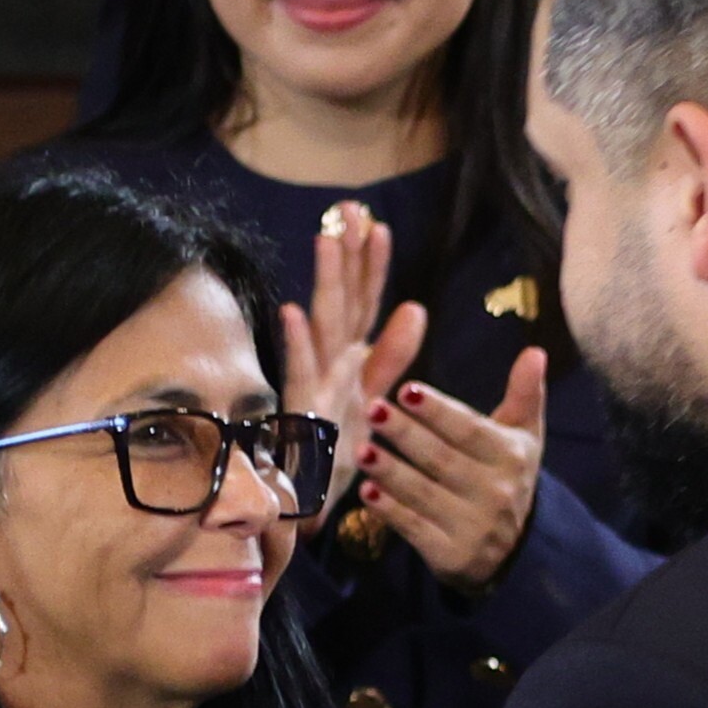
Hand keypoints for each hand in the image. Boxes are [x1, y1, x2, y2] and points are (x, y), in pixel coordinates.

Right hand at [279, 203, 427, 526]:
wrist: (308, 498)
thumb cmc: (339, 446)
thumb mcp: (376, 394)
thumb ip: (392, 353)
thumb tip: (415, 307)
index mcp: (351, 357)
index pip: (365, 301)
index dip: (372, 264)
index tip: (379, 223)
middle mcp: (331, 362)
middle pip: (343, 300)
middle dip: (345, 253)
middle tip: (347, 208)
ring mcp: (315, 382)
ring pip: (322, 324)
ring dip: (324, 281)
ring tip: (327, 239)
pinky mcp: (302, 409)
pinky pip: (299, 372)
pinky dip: (295, 343)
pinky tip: (291, 312)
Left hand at [353, 348, 549, 592]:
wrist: (514, 552)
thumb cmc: (507, 477)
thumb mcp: (523, 438)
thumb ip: (525, 394)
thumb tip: (536, 352)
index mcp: (512, 457)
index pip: (470, 430)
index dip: (438, 411)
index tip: (407, 390)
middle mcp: (496, 493)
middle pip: (442, 458)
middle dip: (405, 433)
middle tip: (371, 409)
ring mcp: (473, 528)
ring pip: (424, 493)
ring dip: (391, 471)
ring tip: (362, 449)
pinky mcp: (451, 556)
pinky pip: (414, 529)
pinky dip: (389, 511)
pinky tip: (366, 492)